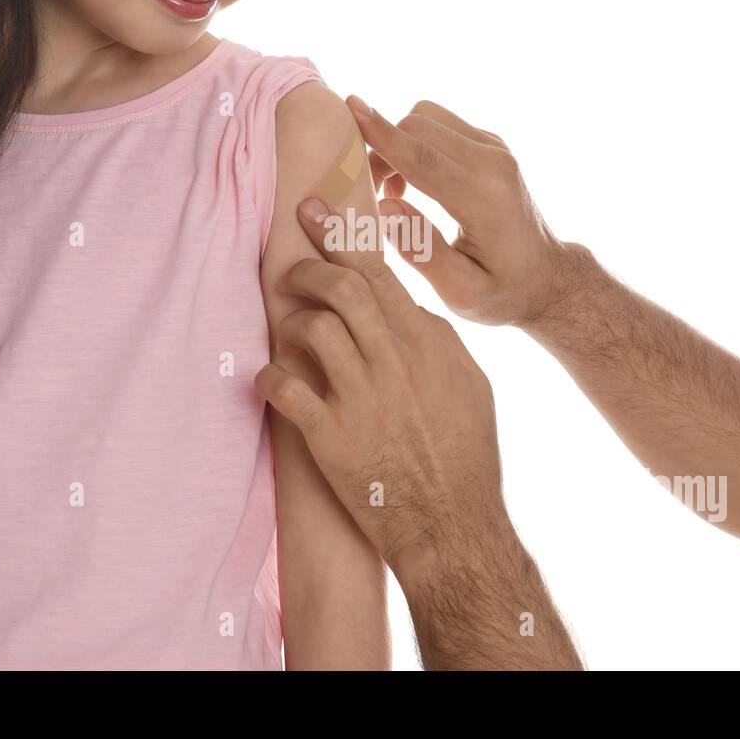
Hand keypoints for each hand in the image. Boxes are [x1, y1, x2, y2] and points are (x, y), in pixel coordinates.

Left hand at [254, 198, 511, 583]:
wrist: (455, 527)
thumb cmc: (467, 457)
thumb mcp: (470, 385)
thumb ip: (437, 342)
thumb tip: (410, 313)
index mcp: (430, 344)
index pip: (383, 273)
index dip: (344, 237)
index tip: (318, 211)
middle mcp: (397, 363)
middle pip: (344, 287)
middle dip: (310, 263)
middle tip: (291, 261)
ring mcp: (364, 399)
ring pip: (314, 328)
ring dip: (291, 319)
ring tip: (287, 326)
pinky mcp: (334, 438)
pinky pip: (287, 388)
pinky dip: (270, 376)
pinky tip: (269, 380)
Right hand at [347, 96, 588, 327]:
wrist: (547, 277)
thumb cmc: (502, 293)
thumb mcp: (460, 292)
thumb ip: (420, 251)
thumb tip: (384, 207)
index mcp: (483, 198)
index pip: (422, 157)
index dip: (382, 134)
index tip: (350, 107)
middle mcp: (493, 163)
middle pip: (417, 128)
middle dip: (382, 150)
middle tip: (373, 194)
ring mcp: (495, 148)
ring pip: (427, 118)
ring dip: (399, 145)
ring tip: (397, 191)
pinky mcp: (491, 144)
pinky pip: (440, 124)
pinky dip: (416, 144)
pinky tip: (416, 183)